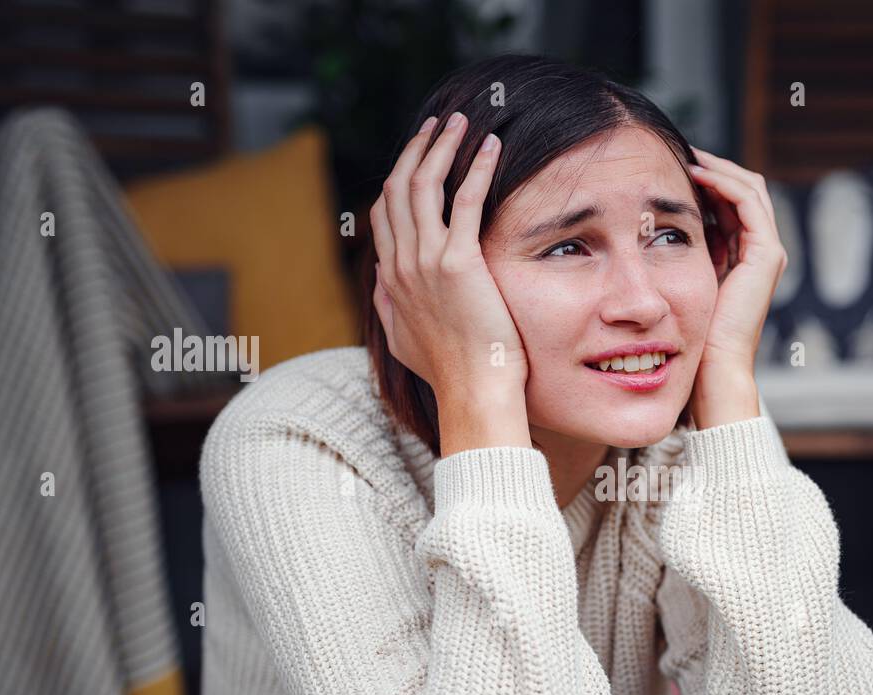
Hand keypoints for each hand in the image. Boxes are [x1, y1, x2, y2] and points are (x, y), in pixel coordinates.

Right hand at [370, 112, 530, 453]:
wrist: (473, 393)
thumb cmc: (451, 374)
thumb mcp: (405, 342)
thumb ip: (390, 309)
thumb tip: (381, 286)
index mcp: (391, 281)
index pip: (386, 215)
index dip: (399, 178)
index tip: (417, 156)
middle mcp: (401, 265)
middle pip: (399, 189)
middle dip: (417, 149)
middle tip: (439, 124)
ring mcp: (426, 262)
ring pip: (424, 185)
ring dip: (442, 147)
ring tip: (460, 122)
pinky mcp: (458, 264)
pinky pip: (465, 201)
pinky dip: (477, 168)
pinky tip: (491, 147)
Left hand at [686, 147, 787, 428]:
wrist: (711, 374)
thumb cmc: (687, 344)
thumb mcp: (674, 290)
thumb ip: (670, 262)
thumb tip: (638, 231)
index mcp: (738, 261)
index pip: (727, 204)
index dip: (700, 181)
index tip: (664, 167)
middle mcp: (757, 254)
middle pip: (740, 190)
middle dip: (709, 166)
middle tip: (674, 150)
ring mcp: (765, 254)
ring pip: (747, 188)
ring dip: (716, 166)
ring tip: (683, 153)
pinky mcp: (765, 256)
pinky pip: (747, 202)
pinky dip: (723, 181)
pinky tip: (693, 173)